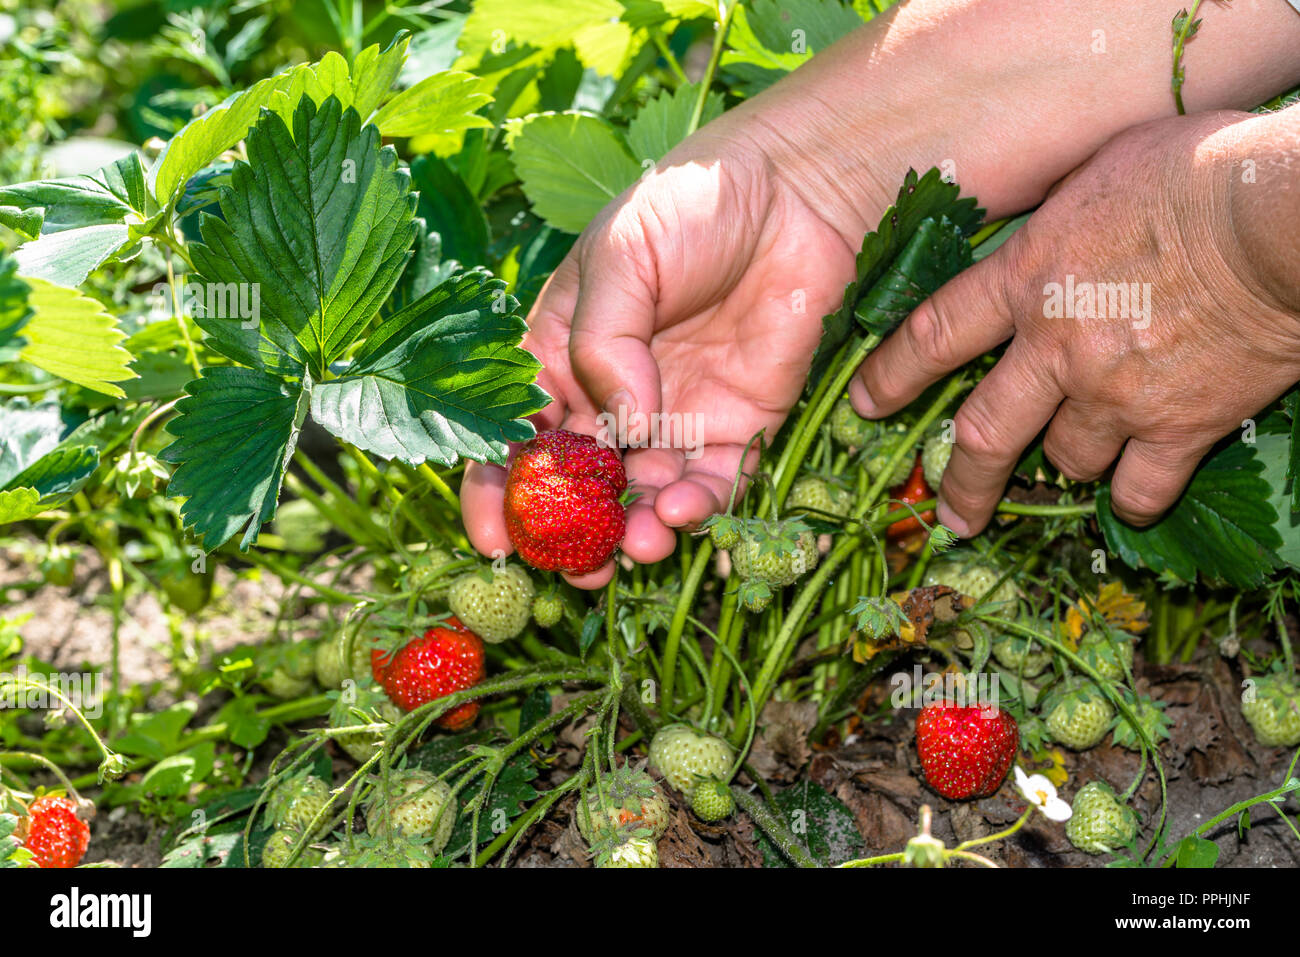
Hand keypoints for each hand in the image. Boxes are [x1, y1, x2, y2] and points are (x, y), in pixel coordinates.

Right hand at [462, 128, 864, 586]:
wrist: (794, 194)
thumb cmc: (689, 205)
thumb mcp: (621, 256)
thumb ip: (605, 341)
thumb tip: (620, 422)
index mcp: (560, 354)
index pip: (514, 434)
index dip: (498, 491)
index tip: (495, 540)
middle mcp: (611, 397)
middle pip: (577, 485)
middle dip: (571, 534)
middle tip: (577, 568)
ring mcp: (673, 418)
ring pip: (642, 497)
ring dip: (636, 531)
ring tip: (639, 546)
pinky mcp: (736, 427)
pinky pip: (711, 485)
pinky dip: (696, 510)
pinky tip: (684, 514)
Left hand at [852, 110, 1299, 535]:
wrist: (1282, 218)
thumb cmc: (1198, 171)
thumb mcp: (1097, 173)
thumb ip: (1056, 218)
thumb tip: (1046, 223)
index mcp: (1027, 278)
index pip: (934, 334)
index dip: (892, 374)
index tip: (865, 404)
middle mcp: (1055, 347)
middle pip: (983, 433)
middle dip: (961, 481)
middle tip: (948, 515)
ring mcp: (1114, 395)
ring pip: (1065, 459)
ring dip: (1065, 462)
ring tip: (1075, 458)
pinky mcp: (1178, 427)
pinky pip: (1140, 489)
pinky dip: (1132, 497)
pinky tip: (1133, 493)